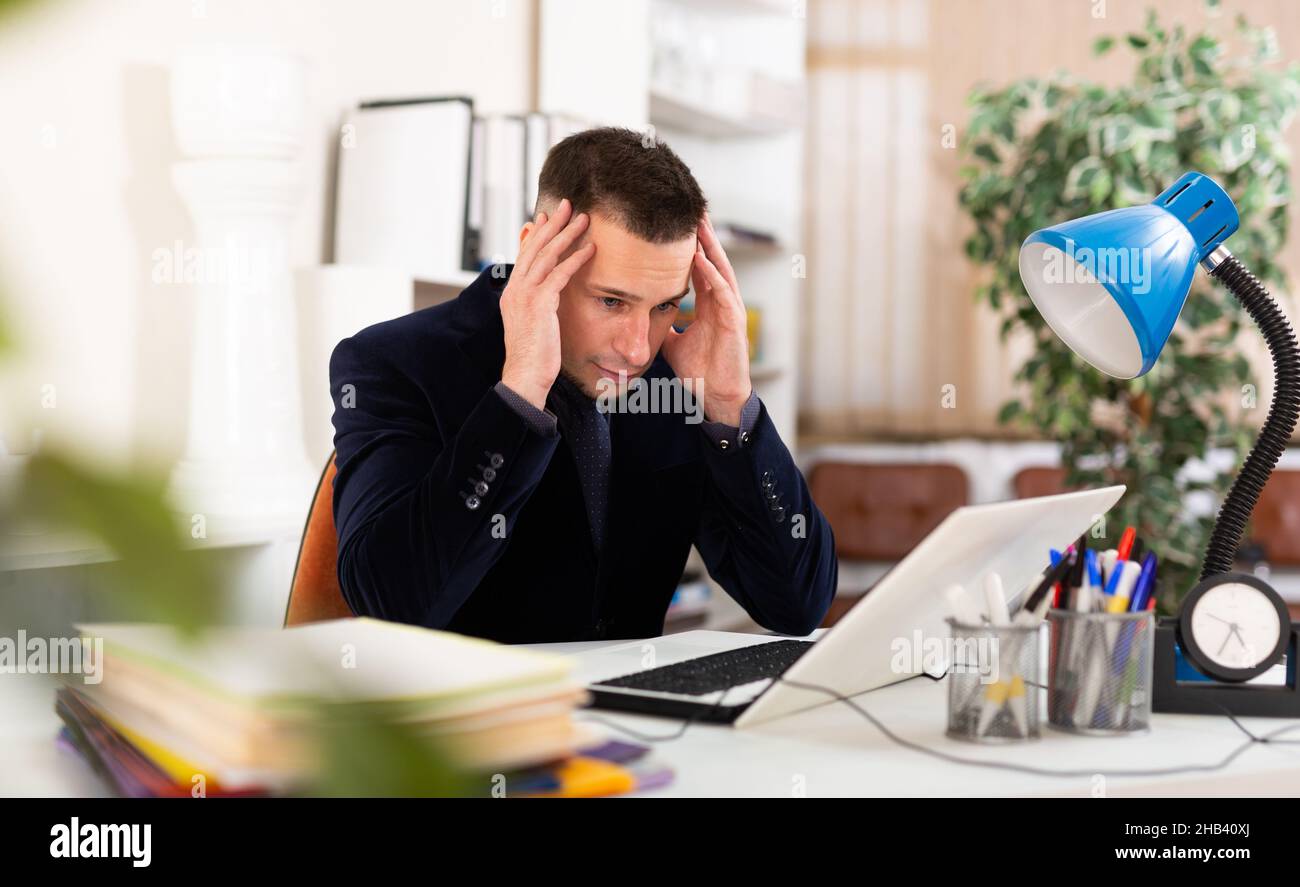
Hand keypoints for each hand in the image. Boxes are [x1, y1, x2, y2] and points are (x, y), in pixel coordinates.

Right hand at [499, 198, 595, 409]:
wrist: (524, 376)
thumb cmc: (533, 356)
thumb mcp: (532, 324)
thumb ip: (538, 305)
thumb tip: (548, 297)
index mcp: (512, 292)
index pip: (525, 254)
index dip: (538, 234)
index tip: (548, 216)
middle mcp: (515, 288)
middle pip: (535, 247)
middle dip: (553, 224)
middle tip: (569, 205)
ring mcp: (525, 295)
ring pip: (547, 256)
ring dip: (567, 235)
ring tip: (585, 220)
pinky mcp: (539, 304)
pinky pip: (560, 275)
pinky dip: (576, 259)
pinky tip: (591, 250)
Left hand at [661, 213, 751, 424]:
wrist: (715, 395)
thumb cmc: (699, 371)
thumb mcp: (673, 343)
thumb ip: (663, 325)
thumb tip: (644, 314)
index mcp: (708, 305)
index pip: (698, 268)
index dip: (689, 247)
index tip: (677, 227)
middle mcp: (721, 302)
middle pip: (711, 261)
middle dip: (703, 236)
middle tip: (692, 210)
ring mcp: (729, 309)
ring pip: (720, 269)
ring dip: (709, 246)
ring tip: (699, 223)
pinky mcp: (733, 320)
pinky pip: (722, 291)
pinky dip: (711, 273)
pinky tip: (701, 257)